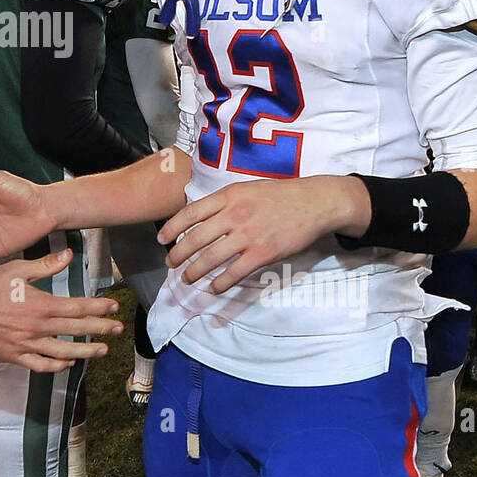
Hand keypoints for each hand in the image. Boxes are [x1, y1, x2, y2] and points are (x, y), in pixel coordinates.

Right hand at [0, 249, 120, 371]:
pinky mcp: (16, 357)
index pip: (78, 307)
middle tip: (118, 329)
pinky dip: (57, 367)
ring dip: (86, 351)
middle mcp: (38, 327)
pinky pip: (41, 366)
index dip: (98, 307)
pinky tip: (68, 364)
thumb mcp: (16, 270)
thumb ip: (45, 265)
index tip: (113, 307)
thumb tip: (70, 255)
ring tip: (102, 350)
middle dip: (101, 329)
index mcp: (40, 304)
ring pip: (64, 352)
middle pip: (76, 329)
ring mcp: (27, 345)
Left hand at [160, 175, 367, 295]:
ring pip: (211, 258)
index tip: (162, 239)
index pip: (191, 213)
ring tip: (186, 278)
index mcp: (228, 196)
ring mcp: (248, 235)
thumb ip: (224, 202)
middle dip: (178, 254)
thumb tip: (199, 217)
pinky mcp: (263, 253)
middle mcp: (234, 214)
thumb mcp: (246, 188)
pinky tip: (213, 288)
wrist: (314, 202)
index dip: (172, 228)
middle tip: (170, 263)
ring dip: (194, 271)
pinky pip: (235, 272)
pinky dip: (220, 283)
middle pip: (196, 238)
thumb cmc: (280, 195)